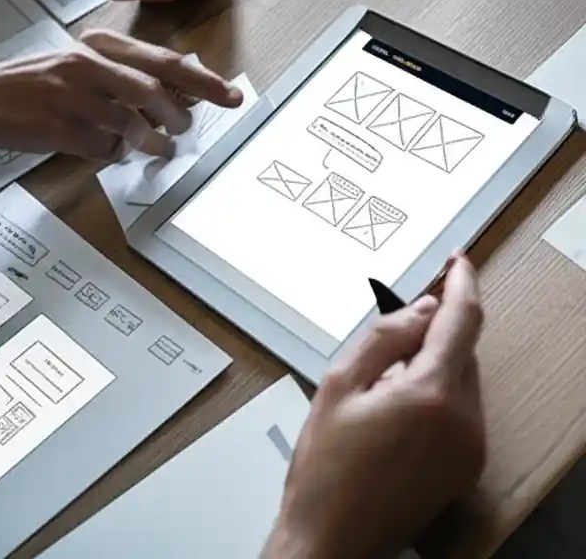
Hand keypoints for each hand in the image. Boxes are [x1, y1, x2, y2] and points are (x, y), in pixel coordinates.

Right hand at [0, 28, 241, 159]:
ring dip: (152, 143)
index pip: (160, 62)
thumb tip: (167, 94)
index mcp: (94, 48)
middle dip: (182, 116)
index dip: (200, 81)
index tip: (228, 95)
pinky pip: (103, 148)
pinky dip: (112, 154)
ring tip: (158, 149)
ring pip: (134, 125)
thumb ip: (115, 75)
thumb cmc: (24, 84)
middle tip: (186, 131)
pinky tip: (105, 151)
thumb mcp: (71, 66)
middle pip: (155, 92)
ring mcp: (72, 99)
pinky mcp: (58, 129)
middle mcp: (87, 67)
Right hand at [264, 253, 485, 558]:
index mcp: (430, 394)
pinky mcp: (467, 465)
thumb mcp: (336, 387)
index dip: (461, 283)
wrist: (332, 536)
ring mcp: (470, 446)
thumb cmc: (323, 470)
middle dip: (428, 337)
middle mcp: (462, 420)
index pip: (462, 320)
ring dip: (429, 371)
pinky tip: (391, 422)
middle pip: (461, 350)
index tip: (458, 262)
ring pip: (461, 380)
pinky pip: (460, 412)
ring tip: (375, 400)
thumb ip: (382, 339)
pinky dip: (434, 400)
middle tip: (381, 352)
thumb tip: (419, 308)